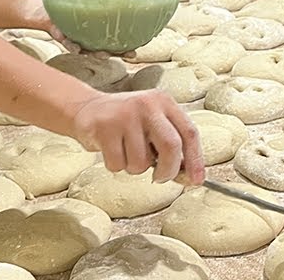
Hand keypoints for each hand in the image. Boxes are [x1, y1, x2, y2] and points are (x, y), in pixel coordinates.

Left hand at [29, 6, 137, 60]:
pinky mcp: (61, 36)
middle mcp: (88, 39)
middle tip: (122, 53)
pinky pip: (66, 41)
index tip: (135, 51)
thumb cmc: (73, 4)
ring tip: (101, 53)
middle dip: (112, 53)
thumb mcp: (90, 1)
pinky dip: (69, 43)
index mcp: (97, 33)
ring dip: (94, 53)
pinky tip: (74, 44)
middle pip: (103, 50)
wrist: (46, 9)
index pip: (114, 43)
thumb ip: (104, 0)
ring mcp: (75, 39)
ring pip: (86, 50)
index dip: (125, 49)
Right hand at [70, 89, 205, 184]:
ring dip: (134, 168)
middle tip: (160, 178)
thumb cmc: (126, 122)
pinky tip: (110, 149)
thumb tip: (188, 176)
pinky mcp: (104, 127)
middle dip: (168, 170)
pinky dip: (115, 166)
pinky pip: (118, 164)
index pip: (189, 132)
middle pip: (171, 146)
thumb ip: (170, 145)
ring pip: (141, 162)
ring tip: (125, 152)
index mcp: (164, 102)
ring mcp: (125, 115)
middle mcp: (147, 105)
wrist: (87, 108)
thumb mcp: (152, 123)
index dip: (196, 160)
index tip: (196, 180)